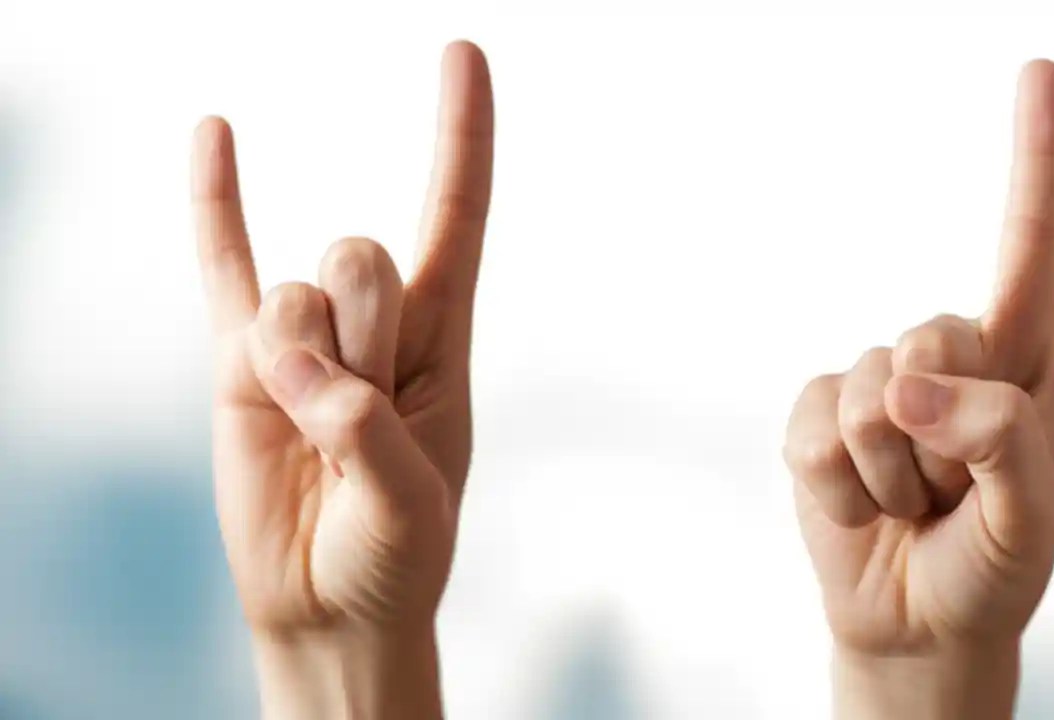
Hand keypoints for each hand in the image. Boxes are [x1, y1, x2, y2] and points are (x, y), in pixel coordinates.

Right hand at [192, 41, 492, 719]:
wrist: (330, 604)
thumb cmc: (395, 556)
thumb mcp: (409, 504)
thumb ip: (362, 428)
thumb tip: (295, 369)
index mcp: (444, 338)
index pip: (455, 215)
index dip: (461, 136)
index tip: (463, 54)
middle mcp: (377, 321)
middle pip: (360, 253)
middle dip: (357, 333)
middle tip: (357, 415)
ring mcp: (306, 337)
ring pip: (291, 291)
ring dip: (297, 366)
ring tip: (311, 434)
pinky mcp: (240, 364)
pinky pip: (223, 268)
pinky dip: (218, 202)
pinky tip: (218, 129)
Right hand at [783, 60, 1053, 718]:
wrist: (918, 622)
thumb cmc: (994, 563)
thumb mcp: (1032, 516)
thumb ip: (999, 439)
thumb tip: (902, 388)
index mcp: (1022, 359)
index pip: (1031, 247)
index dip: (1037, 161)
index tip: (1039, 72)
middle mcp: (947, 355)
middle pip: (927, 339)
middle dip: (939, 438)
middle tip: (953, 493)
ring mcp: (873, 383)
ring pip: (863, 397)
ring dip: (890, 478)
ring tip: (912, 507)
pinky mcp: (815, 416)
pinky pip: (809, 432)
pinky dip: (838, 490)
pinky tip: (861, 508)